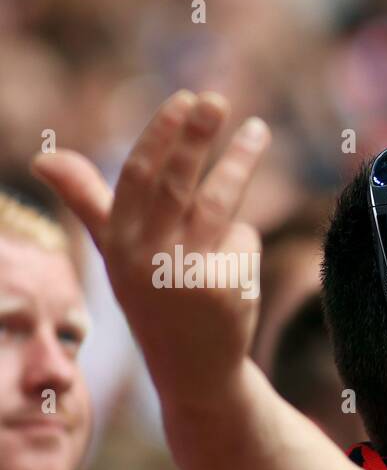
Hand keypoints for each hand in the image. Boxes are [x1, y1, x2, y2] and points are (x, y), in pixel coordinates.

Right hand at [32, 90, 270, 397]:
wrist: (193, 371)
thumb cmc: (154, 300)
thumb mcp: (117, 254)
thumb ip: (89, 203)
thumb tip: (45, 157)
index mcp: (118, 244)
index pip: (137, 179)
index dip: (160, 136)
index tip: (184, 98)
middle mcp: (147, 259)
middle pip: (176, 184)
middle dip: (197, 137)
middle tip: (218, 99)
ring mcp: (187, 276)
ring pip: (219, 204)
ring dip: (240, 161)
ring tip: (259, 128)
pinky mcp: (224, 291)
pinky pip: (244, 242)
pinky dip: (243, 246)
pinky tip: (232, 273)